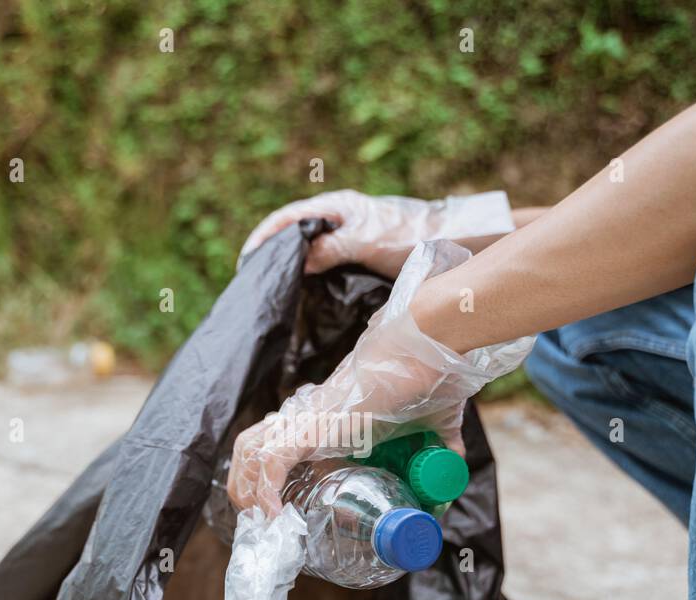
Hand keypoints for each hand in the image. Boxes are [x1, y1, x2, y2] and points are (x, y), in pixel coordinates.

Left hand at [227, 239, 534, 515]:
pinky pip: (272, 459)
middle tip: (261, 520)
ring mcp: (308, 419)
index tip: (281, 511)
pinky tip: (273, 514)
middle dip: (246, 484)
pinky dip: (266, 489)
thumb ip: (439, 444)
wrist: (428, 348)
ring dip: (246, 488)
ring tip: (259, 520)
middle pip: (253, 446)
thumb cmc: (428, 378)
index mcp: (328, 417)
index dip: (270, 475)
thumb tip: (456, 464)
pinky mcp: (313, 424)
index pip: (281, 441)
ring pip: (251, 451)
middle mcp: (310, 415)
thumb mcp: (432, 423)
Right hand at [237, 189, 514, 276]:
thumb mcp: (367, 242)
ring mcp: (347, 235)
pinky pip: (325, 263)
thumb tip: (296, 260)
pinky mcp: (358, 253)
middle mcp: (337, 219)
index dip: (263, 238)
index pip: (286, 219)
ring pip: (308, 251)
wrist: (449, 237)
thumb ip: (331, 247)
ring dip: (289, 268)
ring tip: (271, 293)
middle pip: (292, 234)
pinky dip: (310, 277)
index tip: (246, 261)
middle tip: (251, 282)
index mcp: (335, 207)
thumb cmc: (409, 235)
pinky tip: (304, 296)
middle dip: (271, 255)